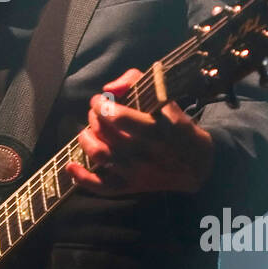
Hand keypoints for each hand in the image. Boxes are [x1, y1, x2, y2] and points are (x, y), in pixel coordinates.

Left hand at [64, 68, 213, 195]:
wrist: (197, 165)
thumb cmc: (176, 126)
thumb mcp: (164, 98)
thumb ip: (135, 81)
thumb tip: (109, 88)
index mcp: (157, 129)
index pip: (118, 116)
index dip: (101, 105)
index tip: (99, 100)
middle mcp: (146, 152)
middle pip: (106, 134)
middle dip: (94, 118)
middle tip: (96, 112)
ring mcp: (137, 172)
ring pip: (100, 156)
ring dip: (86, 139)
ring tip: (88, 131)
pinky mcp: (131, 187)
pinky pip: (101, 187)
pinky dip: (81, 178)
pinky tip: (70, 166)